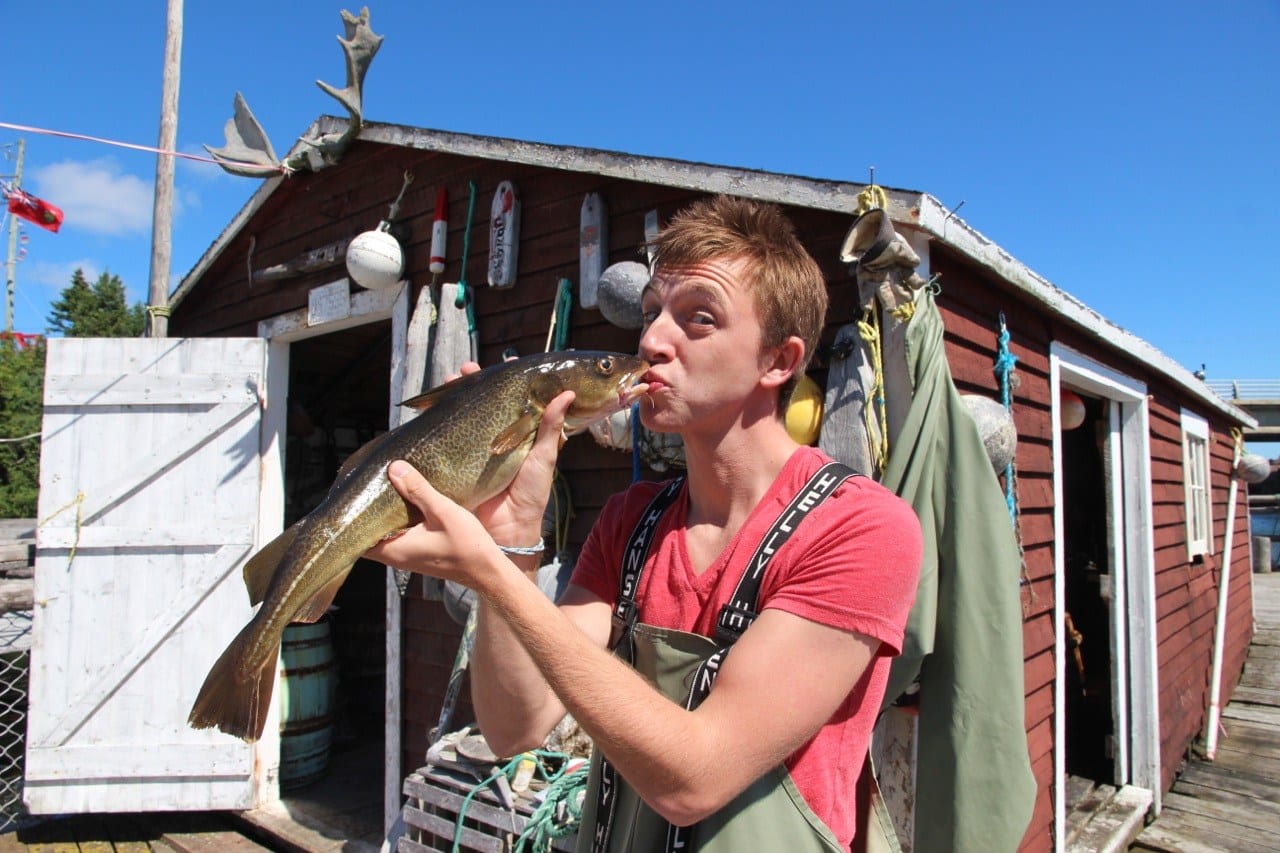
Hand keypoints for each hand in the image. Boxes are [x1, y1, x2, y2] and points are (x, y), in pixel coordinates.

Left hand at [363, 461, 496, 583]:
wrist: (487, 572)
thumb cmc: (468, 547)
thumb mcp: (443, 512)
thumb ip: (418, 490)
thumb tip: (395, 468)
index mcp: (395, 549)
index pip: (357, 538)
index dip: (352, 518)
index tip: (354, 496)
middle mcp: (396, 556)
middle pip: (369, 534)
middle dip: (369, 512)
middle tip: (370, 486)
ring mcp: (407, 557)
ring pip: (385, 535)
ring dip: (385, 516)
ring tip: (387, 489)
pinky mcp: (418, 554)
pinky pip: (399, 536)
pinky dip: (399, 521)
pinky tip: (409, 503)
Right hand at [365, 364, 574, 580]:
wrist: (508, 530)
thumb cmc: (531, 493)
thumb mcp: (543, 457)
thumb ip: (550, 427)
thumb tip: (565, 394)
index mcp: (522, 434)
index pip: (515, 400)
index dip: (506, 382)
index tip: (501, 364)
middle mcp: (498, 438)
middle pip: (485, 404)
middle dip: (472, 384)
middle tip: (463, 370)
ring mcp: (477, 449)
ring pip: (465, 416)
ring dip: (454, 398)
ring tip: (448, 382)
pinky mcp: (460, 462)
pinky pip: (449, 438)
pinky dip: (438, 422)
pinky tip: (429, 409)